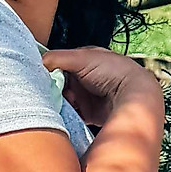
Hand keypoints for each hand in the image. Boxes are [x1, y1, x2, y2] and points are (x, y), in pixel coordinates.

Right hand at [42, 46, 162, 127]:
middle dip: (51, 87)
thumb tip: (36, 63)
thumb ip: (56, 58)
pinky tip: (61, 112)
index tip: (39, 75)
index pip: (58, 63)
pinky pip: (69, 113)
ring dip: (56, 101)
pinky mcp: (88, 113)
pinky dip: (63, 113)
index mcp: (85, 60)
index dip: (47, 69)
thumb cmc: (113, 72)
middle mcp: (85, 77)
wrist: (133, 98)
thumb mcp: (81, 57)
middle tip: (47, 90)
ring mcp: (86, 95)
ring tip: (55, 102)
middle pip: (57, 82)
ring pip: (61, 98)